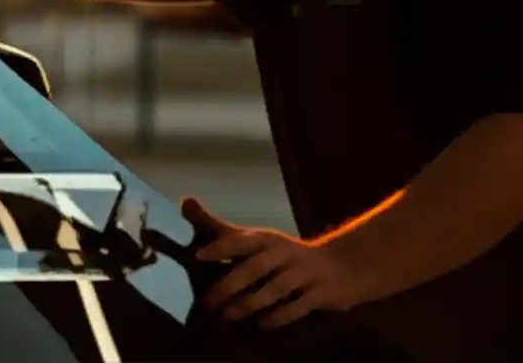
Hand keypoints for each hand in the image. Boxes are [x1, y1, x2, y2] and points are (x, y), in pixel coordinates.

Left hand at [183, 197, 366, 328]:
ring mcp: (303, 273)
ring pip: (274, 289)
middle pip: (254, 268)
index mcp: (266, 239)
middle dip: (229, 285)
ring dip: (249, 304)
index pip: (240, 240)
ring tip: (228, 316)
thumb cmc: (283, 254)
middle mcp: (284, 252)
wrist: (342, 266)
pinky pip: (297, 307)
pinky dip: (278, 317)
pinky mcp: (319, 294)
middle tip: (208, 302)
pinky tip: (261, 325)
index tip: (198, 256)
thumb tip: (184, 201)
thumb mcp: (253, 239)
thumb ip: (218, 228)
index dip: (220, 246)